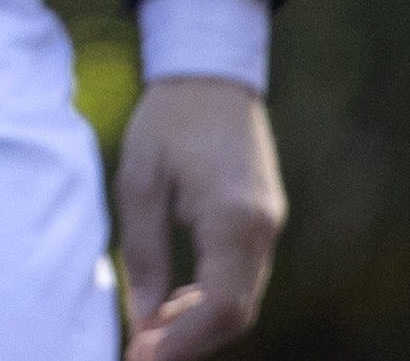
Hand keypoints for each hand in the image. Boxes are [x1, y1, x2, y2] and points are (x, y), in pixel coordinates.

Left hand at [119, 77, 283, 359]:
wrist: (209, 76)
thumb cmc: (167, 121)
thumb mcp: (139, 180)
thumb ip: (144, 251)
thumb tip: (143, 319)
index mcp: (234, 217)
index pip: (221, 304)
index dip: (183, 340)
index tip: (143, 356)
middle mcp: (263, 229)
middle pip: (236, 312)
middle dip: (189, 341)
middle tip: (141, 354)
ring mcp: (269, 227)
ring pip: (241, 299)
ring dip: (198, 323)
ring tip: (148, 332)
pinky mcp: (263, 223)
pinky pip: (241, 277)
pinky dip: (210, 299)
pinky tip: (174, 303)